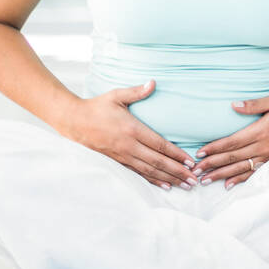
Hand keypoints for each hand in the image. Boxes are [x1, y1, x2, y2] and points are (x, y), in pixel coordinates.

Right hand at [67, 80, 196, 189]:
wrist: (74, 122)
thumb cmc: (97, 107)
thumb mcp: (116, 96)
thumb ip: (136, 92)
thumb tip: (153, 82)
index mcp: (132, 129)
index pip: (159, 145)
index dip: (176, 155)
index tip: (190, 162)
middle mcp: (129, 146)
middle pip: (158, 162)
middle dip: (177, 172)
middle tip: (194, 180)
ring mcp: (122, 156)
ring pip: (150, 171)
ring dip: (169, 178)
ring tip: (184, 185)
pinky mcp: (117, 161)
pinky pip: (138, 173)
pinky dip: (153, 180)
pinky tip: (165, 185)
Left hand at [191, 93, 268, 189]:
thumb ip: (253, 105)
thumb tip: (233, 105)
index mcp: (261, 131)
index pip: (231, 142)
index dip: (214, 148)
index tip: (199, 153)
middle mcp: (263, 146)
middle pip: (232, 158)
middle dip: (212, 165)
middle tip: (195, 171)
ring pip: (241, 168)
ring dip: (222, 175)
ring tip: (205, 180)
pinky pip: (255, 173)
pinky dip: (240, 180)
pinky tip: (228, 185)